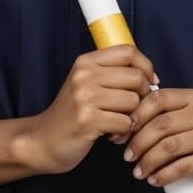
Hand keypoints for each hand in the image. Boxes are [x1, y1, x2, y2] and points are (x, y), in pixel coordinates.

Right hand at [25, 45, 156, 175]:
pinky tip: (111, 135)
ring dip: (132, 118)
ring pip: (133, 101)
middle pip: (136, 77)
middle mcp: (85, 74)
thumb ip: (112, 73)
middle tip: (133, 110)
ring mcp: (85, 97)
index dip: (146, 66)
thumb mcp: (87, 83)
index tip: (150, 81)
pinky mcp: (87, 120)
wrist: (42, 141)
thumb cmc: (71, 114)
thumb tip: (150, 75)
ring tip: (118, 124)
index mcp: (86, 62)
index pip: (128, 51)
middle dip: (143, 96)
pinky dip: (123, 132)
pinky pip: (125, 122)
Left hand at [121, 87, 192, 192]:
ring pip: (169, 146)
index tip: (123, 132)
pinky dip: (163, 175)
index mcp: (192, 98)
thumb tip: (121, 126)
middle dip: (139, 142)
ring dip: (148, 161)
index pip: (158, 98)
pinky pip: (181, 167)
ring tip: (139, 172)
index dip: (136, 115)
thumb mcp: (175, 124)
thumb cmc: (191, 145)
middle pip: (162, 124)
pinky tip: (154, 180)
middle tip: (128, 156)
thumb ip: (154, 118)